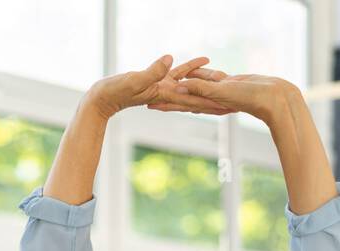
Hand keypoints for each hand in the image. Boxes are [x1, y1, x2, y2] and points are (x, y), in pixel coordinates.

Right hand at [87, 55, 234, 120]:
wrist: (100, 99)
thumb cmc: (114, 92)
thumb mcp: (133, 80)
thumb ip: (152, 71)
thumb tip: (170, 59)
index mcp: (166, 94)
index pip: (195, 99)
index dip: (213, 100)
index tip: (232, 104)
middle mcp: (168, 93)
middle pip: (199, 97)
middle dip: (218, 98)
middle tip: (239, 98)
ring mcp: (163, 87)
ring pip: (193, 84)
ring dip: (209, 83)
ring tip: (228, 78)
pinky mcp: (157, 79)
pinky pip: (180, 73)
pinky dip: (192, 68)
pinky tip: (205, 61)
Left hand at [150, 70, 297, 123]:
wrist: (272, 97)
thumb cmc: (249, 98)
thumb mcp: (222, 91)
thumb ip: (201, 88)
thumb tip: (179, 86)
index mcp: (206, 104)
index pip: (180, 104)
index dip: (165, 103)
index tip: (148, 103)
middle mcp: (210, 100)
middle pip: (184, 96)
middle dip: (168, 94)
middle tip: (151, 92)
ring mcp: (219, 92)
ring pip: (196, 85)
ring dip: (182, 81)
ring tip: (167, 79)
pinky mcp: (228, 83)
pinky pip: (210, 78)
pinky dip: (200, 73)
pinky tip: (191, 70)